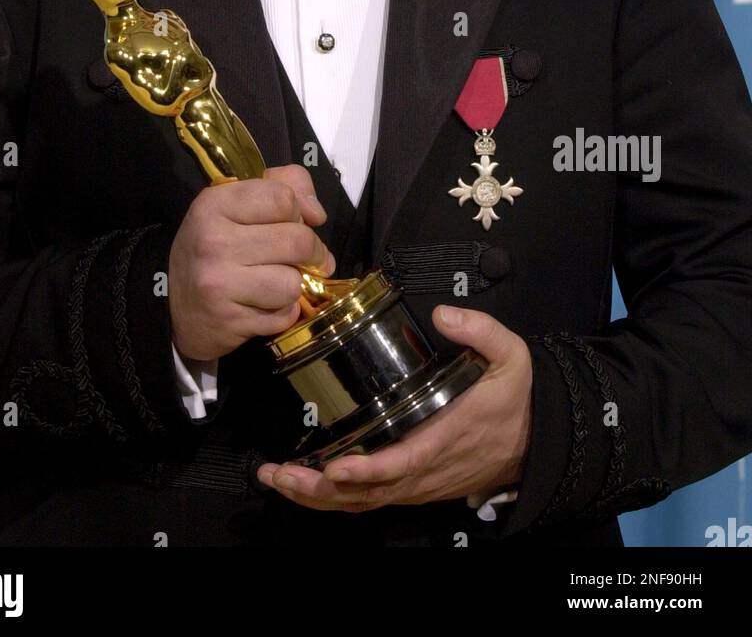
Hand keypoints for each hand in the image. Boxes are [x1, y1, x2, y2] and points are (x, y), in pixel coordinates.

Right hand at [167, 164, 335, 360]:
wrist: (176, 307)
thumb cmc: (216, 247)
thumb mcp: (237, 204)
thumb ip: (284, 186)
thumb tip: (316, 213)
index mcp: (214, 203)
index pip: (283, 198)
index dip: (299, 211)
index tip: (295, 223)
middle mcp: (213, 241)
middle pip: (298, 241)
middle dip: (312, 252)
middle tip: (306, 258)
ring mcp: (218, 283)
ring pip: (293, 283)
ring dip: (293, 286)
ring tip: (277, 283)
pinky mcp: (229, 320)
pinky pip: (283, 315)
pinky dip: (282, 312)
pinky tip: (264, 305)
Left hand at [256, 306, 532, 510]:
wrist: (537, 441)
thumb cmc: (515, 398)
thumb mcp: (512, 356)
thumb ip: (481, 330)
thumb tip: (443, 315)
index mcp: (447, 435)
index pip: (404, 461)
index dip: (368, 470)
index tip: (334, 466)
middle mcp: (428, 469)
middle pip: (369, 492)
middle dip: (322, 489)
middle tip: (281, 475)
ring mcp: (419, 483)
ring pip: (364, 501)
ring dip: (319, 497)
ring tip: (279, 479)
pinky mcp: (414, 487)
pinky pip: (371, 501)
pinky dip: (335, 499)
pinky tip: (306, 486)